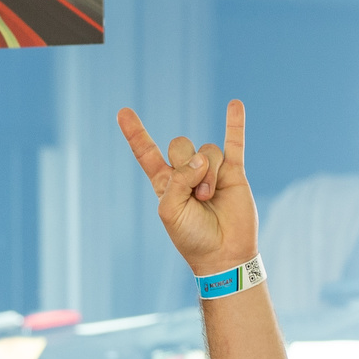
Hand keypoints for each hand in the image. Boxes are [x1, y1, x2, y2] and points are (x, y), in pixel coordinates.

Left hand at [117, 102, 260, 277]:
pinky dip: (235, 123)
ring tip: (210, 197)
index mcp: (165, 183)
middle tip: (196, 195)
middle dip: (188, 167)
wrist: (223, 254)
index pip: (147, 153)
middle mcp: (187, 173)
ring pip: (207, 151)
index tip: (123, 112)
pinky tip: (235, 104)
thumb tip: (202, 159)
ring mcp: (211, 171)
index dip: (135, 134)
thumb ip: (178, 180)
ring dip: (209, 174)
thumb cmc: (192, 237)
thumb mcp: (171, 211)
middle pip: (181, 145)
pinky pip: (234, 142)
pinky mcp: (234, 173)